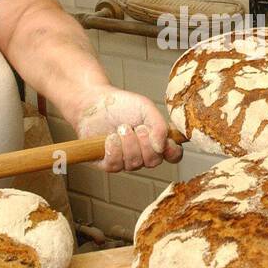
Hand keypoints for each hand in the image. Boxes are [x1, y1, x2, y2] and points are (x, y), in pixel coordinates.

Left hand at [68, 86, 182, 171]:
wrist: (94, 103)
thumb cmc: (121, 105)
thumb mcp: (146, 108)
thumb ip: (160, 126)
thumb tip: (162, 147)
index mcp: (156, 141)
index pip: (173, 156)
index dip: (172, 152)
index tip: (166, 141)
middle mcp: (143, 154)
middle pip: (154, 161)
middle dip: (145, 142)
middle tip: (137, 127)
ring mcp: (125, 161)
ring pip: (134, 163)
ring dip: (128, 143)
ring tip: (121, 128)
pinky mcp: (107, 164)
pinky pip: (115, 165)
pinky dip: (114, 149)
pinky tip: (110, 138)